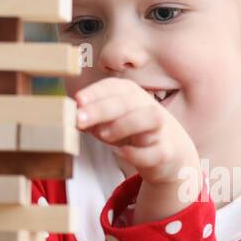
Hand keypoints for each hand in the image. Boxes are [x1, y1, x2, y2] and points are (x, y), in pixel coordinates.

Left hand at [74, 78, 199, 188]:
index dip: (96, 92)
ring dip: (124, 124)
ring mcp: (161, 129)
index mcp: (131, 95)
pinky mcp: (167, 152)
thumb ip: (92, 118)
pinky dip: (138, 153)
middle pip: (128, 101)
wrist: (170, 153)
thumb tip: (70, 117)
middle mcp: (148, 107)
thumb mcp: (110, 121)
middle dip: (102, 109)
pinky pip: (157, 151)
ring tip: (102, 135)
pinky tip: (122, 153)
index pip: (114, 87)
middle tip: (80, 119)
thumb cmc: (132, 133)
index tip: (77, 100)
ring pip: (149, 118)